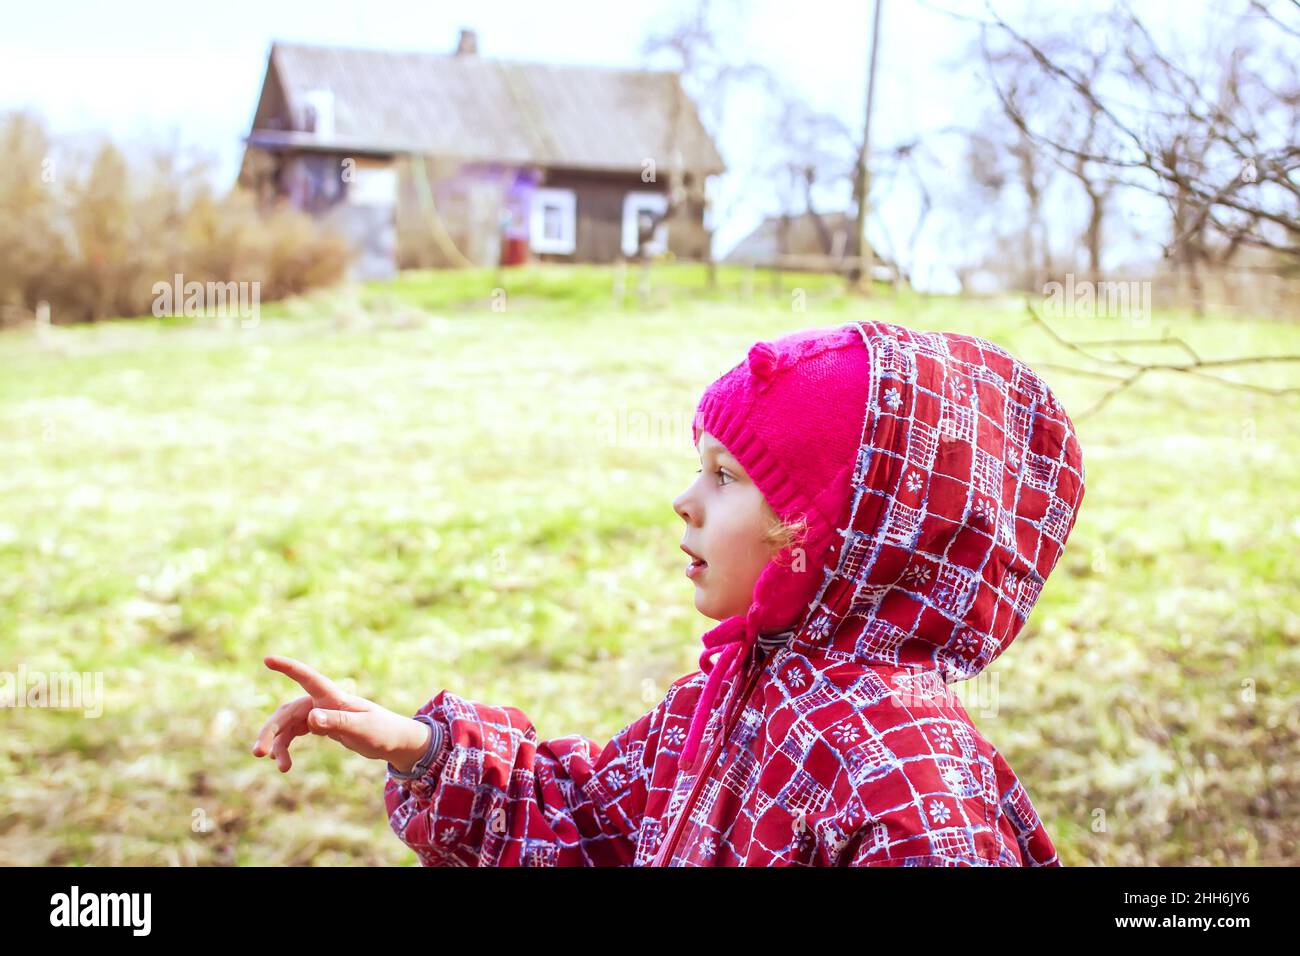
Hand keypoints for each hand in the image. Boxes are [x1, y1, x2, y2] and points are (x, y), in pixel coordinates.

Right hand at [251, 655, 431, 772]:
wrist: (394, 741)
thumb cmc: (383, 731)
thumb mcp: (362, 729)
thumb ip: (337, 722)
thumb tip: (310, 719)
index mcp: (334, 697)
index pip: (308, 678)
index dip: (289, 668)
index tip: (268, 659)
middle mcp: (323, 702)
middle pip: (288, 711)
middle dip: (271, 731)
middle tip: (259, 753)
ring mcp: (320, 713)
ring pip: (288, 725)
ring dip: (277, 743)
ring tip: (279, 767)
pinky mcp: (320, 725)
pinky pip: (294, 733)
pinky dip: (285, 747)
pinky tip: (283, 763)